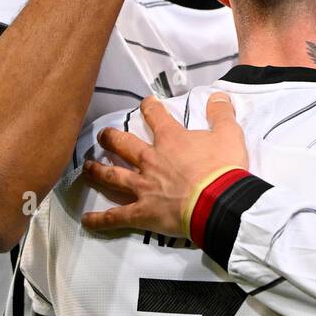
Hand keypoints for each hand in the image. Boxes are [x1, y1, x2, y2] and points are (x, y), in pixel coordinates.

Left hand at [81, 94, 247, 236]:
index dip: (150, 108)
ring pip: (113, 176)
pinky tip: (86, 220)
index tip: (146, 103)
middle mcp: (151, 160)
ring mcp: (143, 186)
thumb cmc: (223, 169)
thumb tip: (218, 95)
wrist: (218, 202)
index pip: (156, 117)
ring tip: (86, 167)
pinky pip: (116, 216)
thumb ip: (222, 114)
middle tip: (103, 135)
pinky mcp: (142, 212)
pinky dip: (100, 219)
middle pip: (124, 144)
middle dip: (112, 138)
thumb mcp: (230, 134)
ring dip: (98, 171)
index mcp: (171, 140)